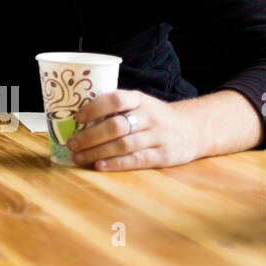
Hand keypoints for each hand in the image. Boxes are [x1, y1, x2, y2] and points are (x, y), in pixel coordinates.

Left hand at [67, 90, 203, 170]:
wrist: (194, 129)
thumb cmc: (156, 116)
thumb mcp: (141, 104)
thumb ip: (117, 109)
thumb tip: (78, 119)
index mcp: (140, 99)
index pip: (116, 99)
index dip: (94, 108)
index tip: (77, 117)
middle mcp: (149, 116)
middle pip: (116, 126)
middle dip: (90, 136)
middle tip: (71, 143)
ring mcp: (157, 137)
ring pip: (123, 145)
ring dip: (97, 152)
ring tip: (78, 157)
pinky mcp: (163, 156)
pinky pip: (136, 160)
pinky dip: (116, 163)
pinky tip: (99, 166)